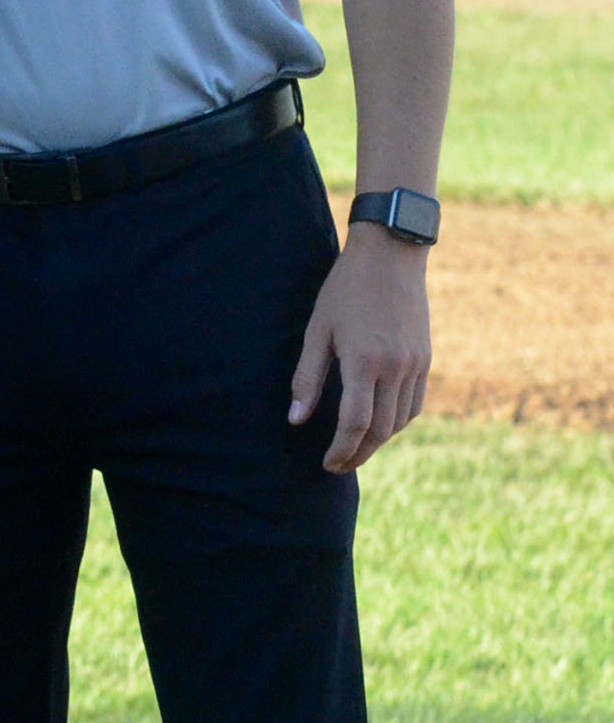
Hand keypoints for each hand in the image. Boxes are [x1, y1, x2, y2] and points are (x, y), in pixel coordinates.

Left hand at [291, 229, 432, 472]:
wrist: (391, 256)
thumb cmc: (345, 290)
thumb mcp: (317, 330)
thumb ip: (307, 377)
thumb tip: (296, 420)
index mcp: (365, 361)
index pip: (355, 423)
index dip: (341, 450)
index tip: (327, 465)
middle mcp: (396, 368)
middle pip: (381, 429)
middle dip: (359, 453)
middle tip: (338, 466)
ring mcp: (416, 364)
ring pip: (401, 420)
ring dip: (378, 440)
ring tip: (354, 448)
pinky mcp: (426, 358)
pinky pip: (415, 403)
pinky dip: (398, 421)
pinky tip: (379, 424)